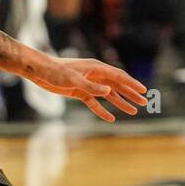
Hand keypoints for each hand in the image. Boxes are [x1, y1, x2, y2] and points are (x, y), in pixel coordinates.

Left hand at [32, 56, 148, 121]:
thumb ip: (92, 86)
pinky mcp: (80, 92)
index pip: (119, 76)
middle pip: (117, 86)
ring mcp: (88, 84)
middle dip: (130, 94)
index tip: (143, 91)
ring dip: (120, 102)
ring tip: (133, 111)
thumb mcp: (74, 79)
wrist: (40, 71)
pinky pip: (95, 102)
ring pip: (108, 95)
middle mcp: (95, 75)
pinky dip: (102, 110)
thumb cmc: (56, 71)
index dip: (132, 84)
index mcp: (97, 68)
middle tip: (144, 103)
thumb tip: (109, 91)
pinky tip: (110, 118)